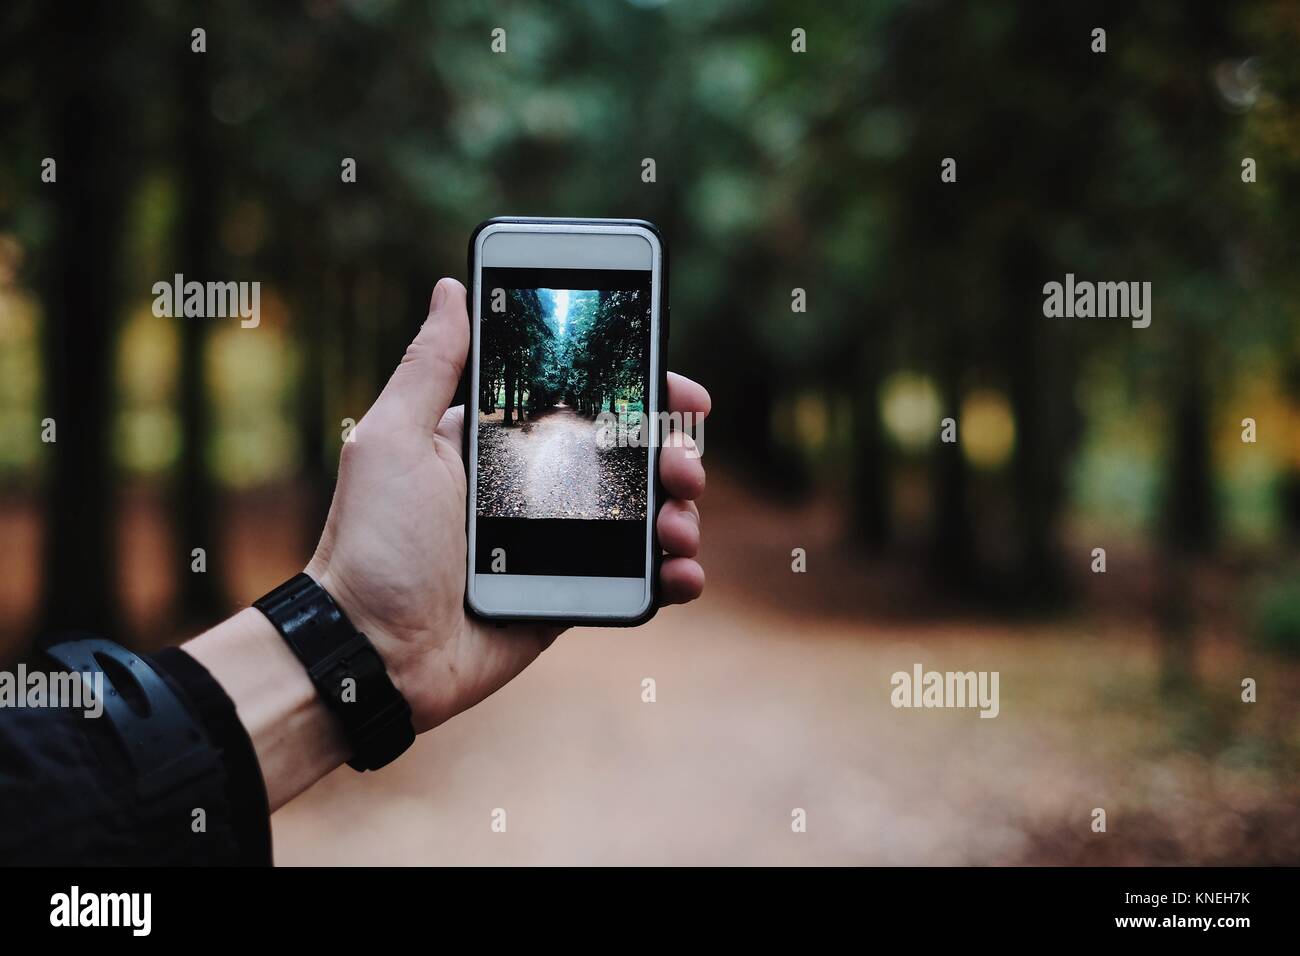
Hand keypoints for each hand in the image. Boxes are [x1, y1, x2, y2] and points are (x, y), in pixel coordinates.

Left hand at [305, 278, 708, 732]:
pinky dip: (672, 575)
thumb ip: (430, 366)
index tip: (680, 392)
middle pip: (628, 457)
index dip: (639, 392)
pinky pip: (635, 580)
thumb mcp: (393, 439)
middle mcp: (532, 489)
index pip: (582, 403)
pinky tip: (681, 571)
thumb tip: (452, 289)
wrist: (370, 653)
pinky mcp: (568, 596)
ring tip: (679, 524)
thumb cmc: (370, 542)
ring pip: (643, 516)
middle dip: (672, 454)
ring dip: (679, 512)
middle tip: (684, 465)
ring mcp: (555, 545)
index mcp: (496, 445)